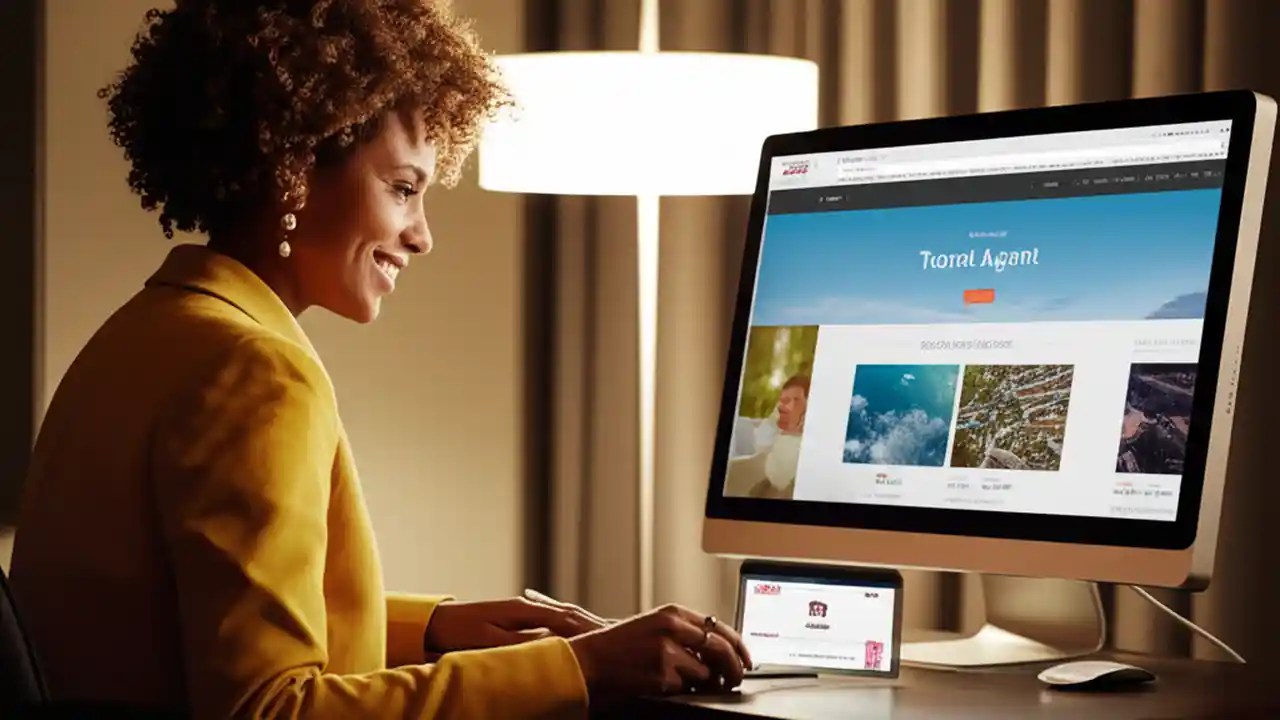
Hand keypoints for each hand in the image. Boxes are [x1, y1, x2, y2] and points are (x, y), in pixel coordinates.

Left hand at [424, 597, 605, 653]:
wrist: (430, 622)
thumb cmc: (456, 631)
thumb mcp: (488, 640)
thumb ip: (521, 642)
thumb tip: (552, 645)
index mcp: (524, 611)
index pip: (567, 620)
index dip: (592, 631)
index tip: (615, 640)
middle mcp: (527, 607)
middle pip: (571, 615)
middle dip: (597, 625)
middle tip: (623, 635)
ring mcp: (522, 611)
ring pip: (564, 617)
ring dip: (586, 625)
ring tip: (609, 634)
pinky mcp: (515, 619)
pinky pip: (551, 622)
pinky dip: (569, 628)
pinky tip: (574, 633)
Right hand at [568, 604, 751, 704]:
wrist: (591, 660)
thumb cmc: (621, 646)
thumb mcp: (654, 628)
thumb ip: (684, 633)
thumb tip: (719, 652)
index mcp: (673, 613)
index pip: (719, 627)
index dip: (738, 646)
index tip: (747, 660)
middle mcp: (673, 627)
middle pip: (721, 648)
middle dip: (734, 669)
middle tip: (736, 680)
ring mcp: (668, 651)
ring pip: (706, 673)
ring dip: (704, 684)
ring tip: (690, 684)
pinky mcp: (663, 674)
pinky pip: (686, 689)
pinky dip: (682, 692)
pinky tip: (665, 685)